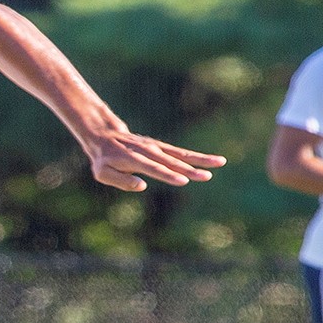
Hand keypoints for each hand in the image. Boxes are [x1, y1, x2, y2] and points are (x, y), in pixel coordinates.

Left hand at [83, 130, 226, 190]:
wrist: (105, 136)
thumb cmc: (103, 160)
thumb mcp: (102, 173)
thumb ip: (121, 180)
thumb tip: (142, 185)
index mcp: (134, 159)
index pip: (154, 169)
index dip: (168, 175)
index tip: (184, 180)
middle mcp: (148, 151)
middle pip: (172, 162)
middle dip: (190, 170)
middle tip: (207, 176)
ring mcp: (156, 148)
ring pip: (181, 154)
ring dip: (201, 159)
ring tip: (220, 162)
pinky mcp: (161, 147)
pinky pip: (181, 153)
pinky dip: (196, 156)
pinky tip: (212, 161)